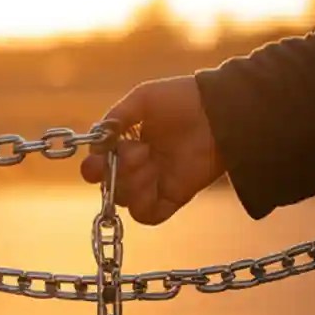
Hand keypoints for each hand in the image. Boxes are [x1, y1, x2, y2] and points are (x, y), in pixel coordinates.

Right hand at [80, 76, 224, 224]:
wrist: (220, 111)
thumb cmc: (183, 99)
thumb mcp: (143, 99)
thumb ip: (116, 118)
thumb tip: (97, 143)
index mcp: (127, 145)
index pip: (99, 165)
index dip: (94, 166)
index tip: (100, 159)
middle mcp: (138, 167)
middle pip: (109, 185)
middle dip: (115, 171)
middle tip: (138, 152)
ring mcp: (155, 183)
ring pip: (125, 200)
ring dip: (131, 183)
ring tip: (150, 160)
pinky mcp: (174, 196)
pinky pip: (148, 215)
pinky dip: (143, 205)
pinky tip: (153, 183)